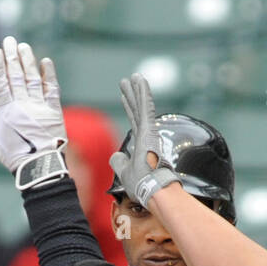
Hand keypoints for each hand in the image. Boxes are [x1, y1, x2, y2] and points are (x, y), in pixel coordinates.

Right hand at [0, 36, 66, 176]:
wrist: (39, 169)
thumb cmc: (12, 155)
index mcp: (4, 112)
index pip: (0, 83)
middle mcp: (21, 106)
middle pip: (16, 76)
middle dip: (12, 57)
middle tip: (9, 40)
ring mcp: (38, 108)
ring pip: (32, 79)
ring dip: (28, 61)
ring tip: (24, 46)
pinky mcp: (54, 112)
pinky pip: (51, 90)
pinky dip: (49, 75)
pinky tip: (46, 62)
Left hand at [110, 73, 178, 208]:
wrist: (152, 189)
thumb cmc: (141, 185)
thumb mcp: (124, 172)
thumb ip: (118, 162)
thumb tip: (114, 155)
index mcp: (141, 144)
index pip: (134, 121)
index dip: (129, 107)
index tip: (125, 95)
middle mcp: (146, 136)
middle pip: (137, 110)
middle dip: (132, 94)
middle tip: (128, 79)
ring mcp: (149, 132)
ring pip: (141, 106)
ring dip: (137, 90)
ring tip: (134, 75)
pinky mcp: (149, 130)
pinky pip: (145, 108)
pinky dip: (143, 94)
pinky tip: (140, 81)